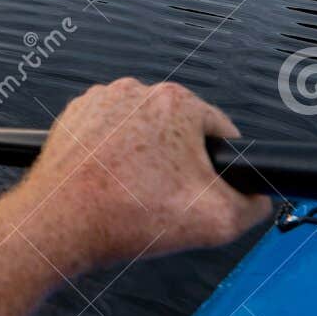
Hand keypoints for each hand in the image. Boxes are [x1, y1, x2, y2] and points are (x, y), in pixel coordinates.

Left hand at [17, 77, 272, 269]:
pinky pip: (108, 136)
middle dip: (180, 163)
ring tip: (134, 194)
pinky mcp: (74, 117)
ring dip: (145, 158)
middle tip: (166, 198)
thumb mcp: (218, 222)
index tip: (204, 190)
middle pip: (179, 131)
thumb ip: (253, 207)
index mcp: (177, 103)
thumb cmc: (128, 216)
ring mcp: (101, 101)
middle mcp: (137, 92)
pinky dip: (112, 156)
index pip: (220, 132)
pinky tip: (110, 184)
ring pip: (142, 132)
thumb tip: (257, 199)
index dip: (221, 167)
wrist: (59, 223)